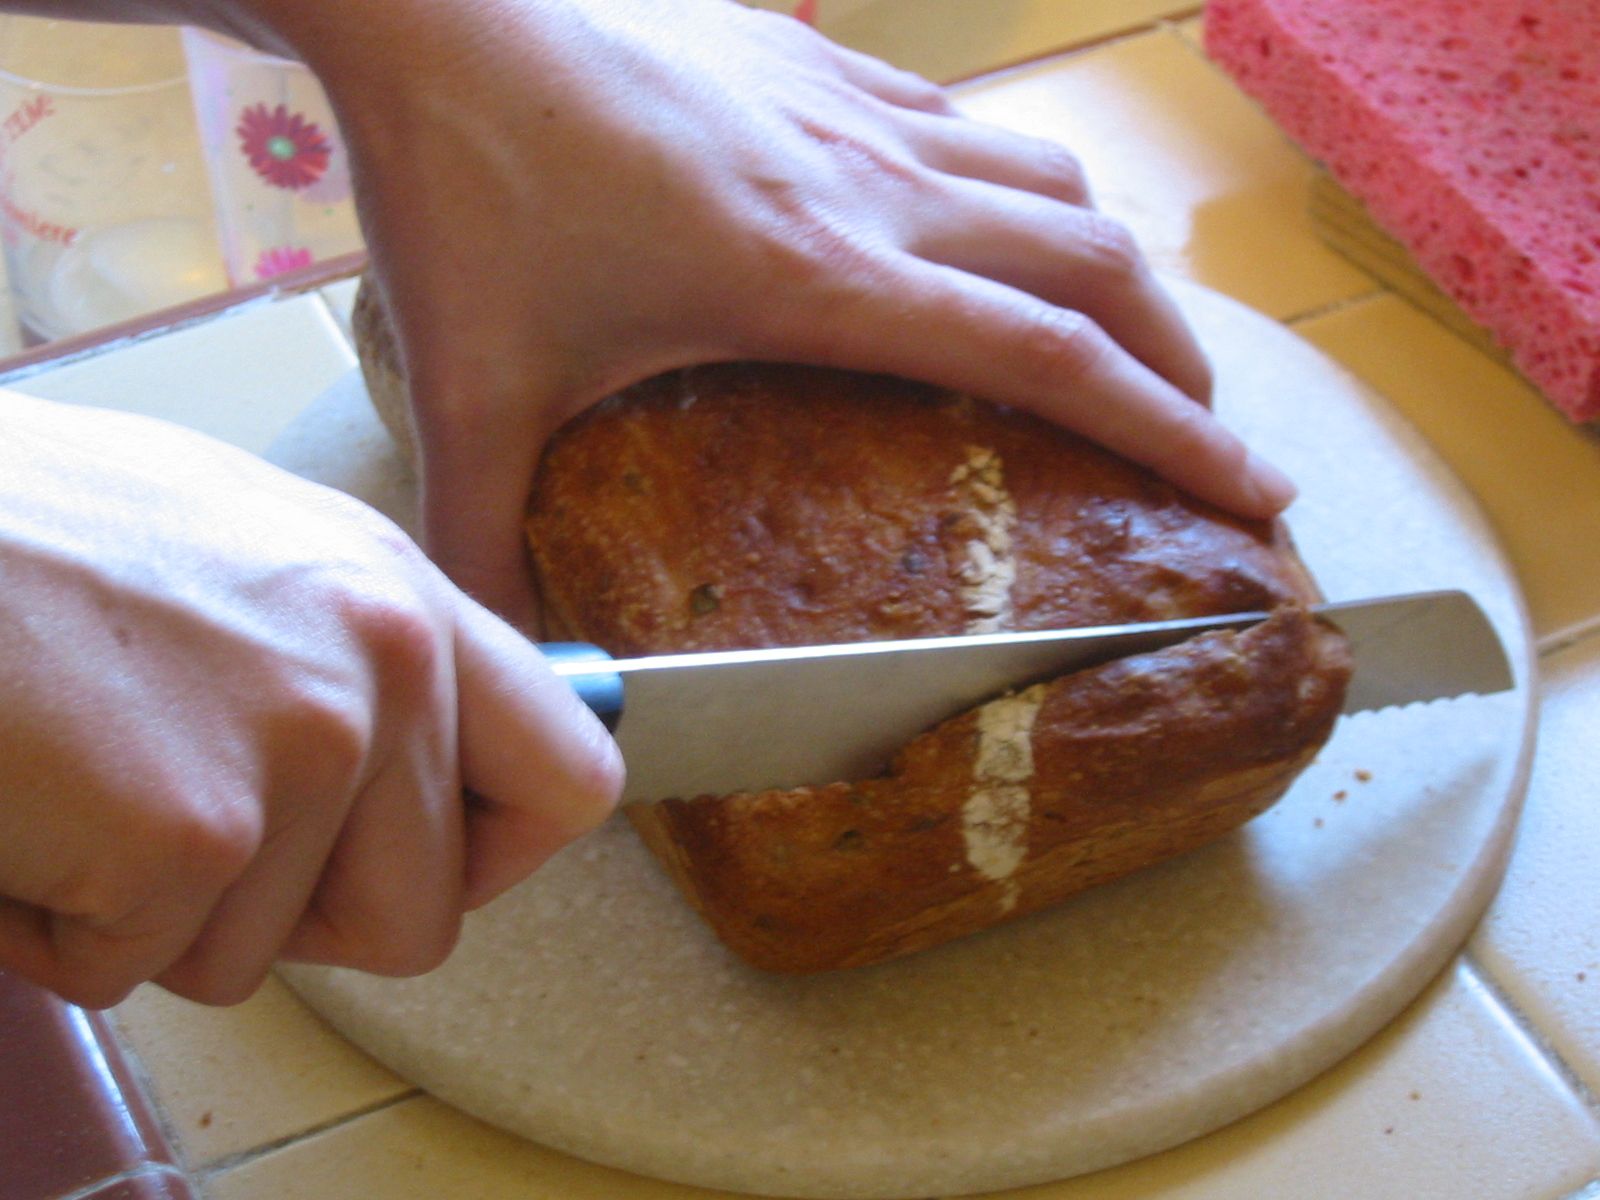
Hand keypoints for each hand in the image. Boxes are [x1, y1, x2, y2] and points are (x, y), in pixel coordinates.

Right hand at [0, 394, 620, 1007]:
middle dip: (296, 912)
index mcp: (401, 597)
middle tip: (181, 824)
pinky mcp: (193, 830)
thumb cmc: (23, 537)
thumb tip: (436, 747)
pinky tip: (20, 808)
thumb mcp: (244, 552)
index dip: (501, 852)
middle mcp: (381, 663)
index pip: (572, 774)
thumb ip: (357, 652)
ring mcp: (300, 747)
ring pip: (270, 954)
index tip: (435, 858)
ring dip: (158, 912)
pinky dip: (58, 926)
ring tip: (77, 779)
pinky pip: (143, 965)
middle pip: (421, 914)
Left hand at [224, 0, 1295, 624]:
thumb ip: (487, 541)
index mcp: (821, 278)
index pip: (1049, 360)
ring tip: (1132, 340)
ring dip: (1116, 266)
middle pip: (1093, 265)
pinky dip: (1021, 190)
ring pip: (1050, 182)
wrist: (432, 9)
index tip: (1255, 490)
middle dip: (1177, 359)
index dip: (1170, 433)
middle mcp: (873, 187)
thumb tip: (506, 662)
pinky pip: (971, 128)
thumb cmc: (463, 193)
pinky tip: (996, 231)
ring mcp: (854, 109)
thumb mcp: (475, 391)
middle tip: (1209, 439)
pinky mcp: (819, 59)